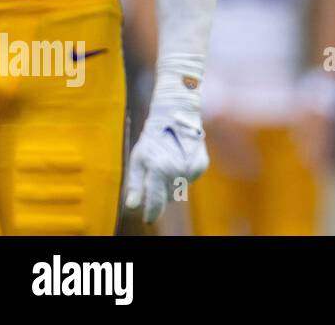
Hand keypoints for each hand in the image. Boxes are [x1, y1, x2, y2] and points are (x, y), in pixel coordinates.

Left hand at [125, 103, 209, 222]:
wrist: (177, 115)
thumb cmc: (153, 137)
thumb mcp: (138, 158)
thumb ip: (135, 183)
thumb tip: (133, 205)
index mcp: (158, 170)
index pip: (155, 202)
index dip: (151, 213)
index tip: (148, 219)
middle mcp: (177, 172)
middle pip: (168, 197)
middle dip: (160, 193)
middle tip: (155, 177)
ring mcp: (191, 169)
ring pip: (180, 189)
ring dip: (172, 184)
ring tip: (167, 165)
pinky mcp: (201, 165)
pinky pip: (189, 180)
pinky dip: (183, 176)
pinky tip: (178, 161)